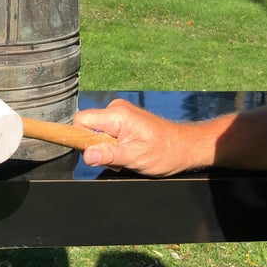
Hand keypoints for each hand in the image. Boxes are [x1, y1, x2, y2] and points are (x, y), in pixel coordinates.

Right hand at [73, 99, 200, 176]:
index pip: (81, 119)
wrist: (185, 147)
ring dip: (105, 147)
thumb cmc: (165, 152)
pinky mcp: (123, 118)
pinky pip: (106, 131)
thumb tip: (87, 154)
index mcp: (117, 115)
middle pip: (87, 126)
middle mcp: (116, 109)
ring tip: (126, 155)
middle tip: (117, 158)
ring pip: (96, 131)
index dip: (80, 137)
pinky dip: (112, 144)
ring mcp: (120, 113)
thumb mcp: (135, 158)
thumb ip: (109, 155)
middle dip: (96, 146)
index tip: (92, 152)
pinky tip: (128, 151)